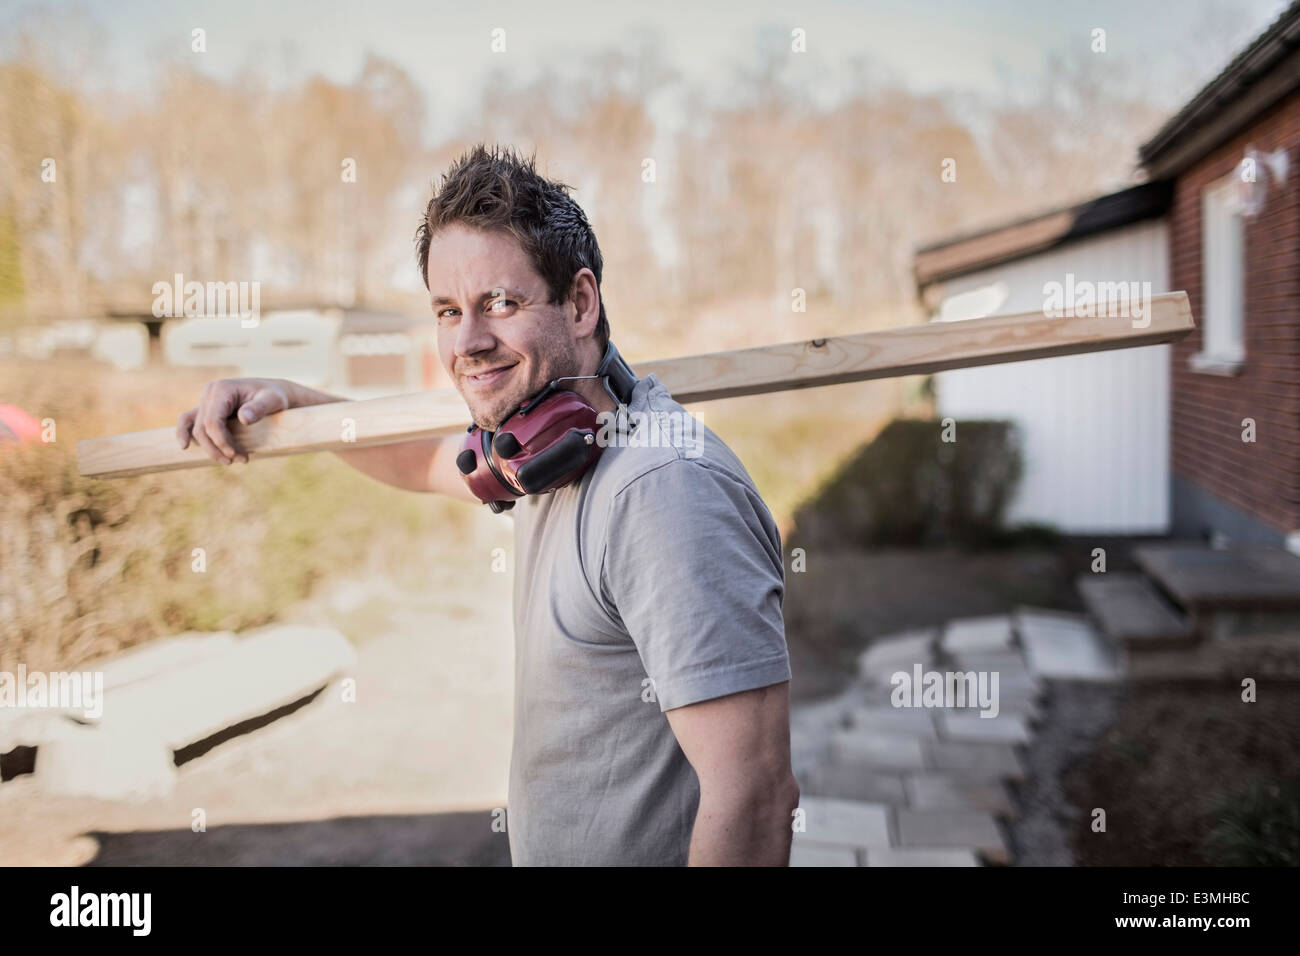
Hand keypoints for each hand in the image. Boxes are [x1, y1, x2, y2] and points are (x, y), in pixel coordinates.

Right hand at [176, 378, 291, 464]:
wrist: (275, 393)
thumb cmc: (275, 396)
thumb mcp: (273, 401)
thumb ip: (259, 408)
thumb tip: (244, 418)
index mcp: (222, 389)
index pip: (213, 422)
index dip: (221, 442)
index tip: (237, 455)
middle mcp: (210, 393)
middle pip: (203, 428)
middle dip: (219, 448)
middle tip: (242, 460)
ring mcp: (206, 400)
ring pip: (197, 430)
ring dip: (211, 448)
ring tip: (231, 461)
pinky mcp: (207, 408)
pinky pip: (189, 420)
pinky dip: (184, 432)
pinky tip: (184, 447)